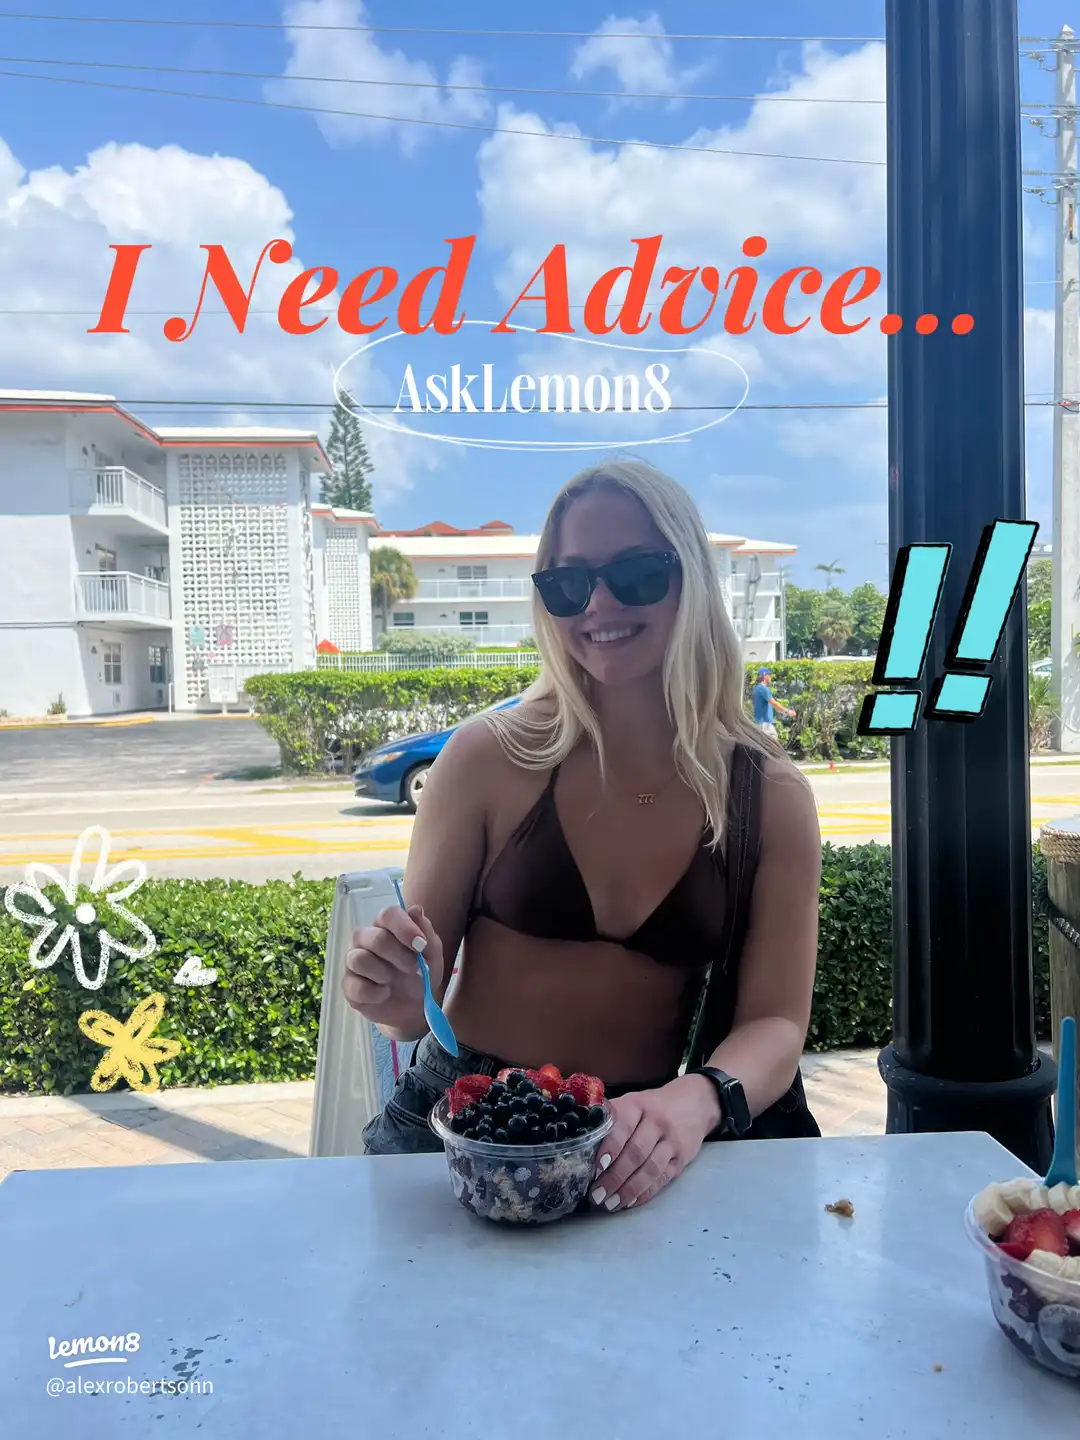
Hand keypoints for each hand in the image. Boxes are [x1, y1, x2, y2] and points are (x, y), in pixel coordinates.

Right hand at [342, 904, 443, 1033]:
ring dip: (383, 973)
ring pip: (359, 959)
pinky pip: (356, 986)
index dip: (404, 927)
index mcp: (387, 926)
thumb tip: (416, 910)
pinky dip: (375, 993)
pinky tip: (384, 994)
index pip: (388, 914)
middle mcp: (366, 938)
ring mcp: (354, 960)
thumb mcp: (433, 955)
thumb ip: (426, 933)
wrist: (414, 1007)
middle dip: (398, 955)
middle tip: (414, 968)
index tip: (421, 944)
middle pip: (374, 937)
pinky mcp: (348, 984)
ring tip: (393, 981)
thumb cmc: (421, 973)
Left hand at [587, 1076, 717, 1211]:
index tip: (596, 1167)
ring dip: (629, 1189)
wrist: (693, 1103)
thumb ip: (611, 1118)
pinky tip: (631, 1202)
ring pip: (650, 1169)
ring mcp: (671, 1142)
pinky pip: (663, 1179)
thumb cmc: (651, 1106)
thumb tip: (582, 1142)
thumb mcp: (632, 1101)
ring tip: (611, 1204)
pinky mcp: (681, 1159)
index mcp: (637, 1105)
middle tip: (597, 1194)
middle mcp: (656, 1122)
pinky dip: (646, 1193)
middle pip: (636, 1152)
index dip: (610, 1147)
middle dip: (615, 1176)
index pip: (623, 1126)